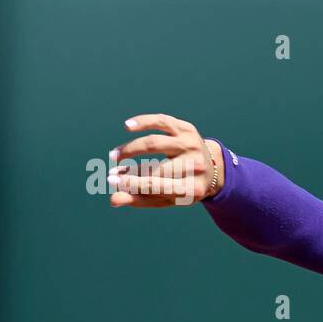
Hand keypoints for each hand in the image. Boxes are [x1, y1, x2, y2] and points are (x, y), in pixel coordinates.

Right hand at [108, 114, 222, 207]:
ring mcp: (192, 146)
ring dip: (131, 149)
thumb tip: (113, 200)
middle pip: (155, 168)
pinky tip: (127, 126)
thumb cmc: (182, 187)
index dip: (131, 183)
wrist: (212, 170)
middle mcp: (195, 166)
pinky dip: (143, 122)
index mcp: (192, 188)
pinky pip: (162, 121)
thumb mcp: (166, 198)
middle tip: (112, 172)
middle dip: (129, 171)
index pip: (157, 186)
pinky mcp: (187, 129)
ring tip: (114, 155)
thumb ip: (140, 200)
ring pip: (155, 144)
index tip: (110, 181)